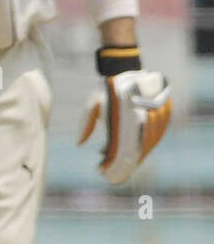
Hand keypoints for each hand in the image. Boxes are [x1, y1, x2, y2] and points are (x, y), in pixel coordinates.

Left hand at [78, 69, 171, 184]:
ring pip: (150, 145)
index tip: (103, 172)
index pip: (125, 150)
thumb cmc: (106, 87)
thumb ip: (86, 123)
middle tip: (110, 175)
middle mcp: (144, 118)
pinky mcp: (163, 113)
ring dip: (136, 158)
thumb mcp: (92, 103)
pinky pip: (158, 135)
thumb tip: (79, 143)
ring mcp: (156, 115)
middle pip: (138, 151)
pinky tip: (135, 153)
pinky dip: (147, 147)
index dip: (115, 165)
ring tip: (121, 165)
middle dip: (125, 167)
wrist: (126, 68)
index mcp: (127, 117)